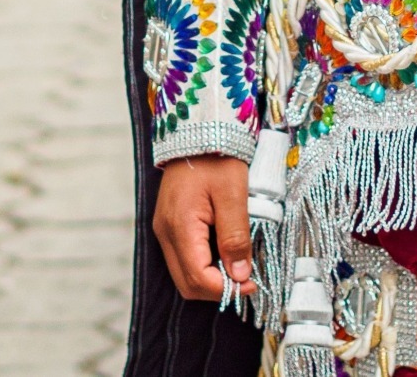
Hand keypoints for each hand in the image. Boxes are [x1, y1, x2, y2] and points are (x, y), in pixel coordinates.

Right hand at [153, 154, 255, 301]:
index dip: (226, 289)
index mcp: (180, 226)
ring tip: (238, 265)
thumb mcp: (233, 193)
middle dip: (217, 289)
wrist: (198, 128)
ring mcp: (165, 228)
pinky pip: (183, 257)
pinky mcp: (169, 223)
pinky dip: (204, 264)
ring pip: (184, 273)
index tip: (252, 284)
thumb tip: (239, 276)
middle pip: (187, 283)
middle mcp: (166, 232)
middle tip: (247, 279)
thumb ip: (235, 236)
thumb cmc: (217, 156)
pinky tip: (224, 251)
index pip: (198, 279)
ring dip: (211, 278)